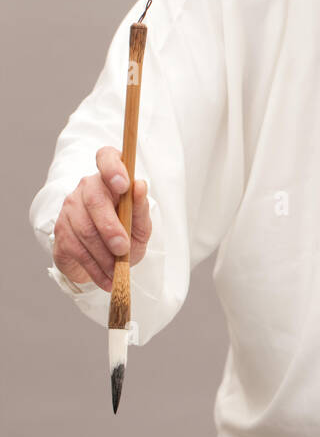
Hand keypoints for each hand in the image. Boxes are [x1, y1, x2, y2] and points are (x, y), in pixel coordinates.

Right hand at [52, 146, 151, 291]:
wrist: (104, 257)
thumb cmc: (126, 233)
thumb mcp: (140, 225)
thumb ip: (141, 209)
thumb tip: (140, 186)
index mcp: (110, 177)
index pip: (106, 157)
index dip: (113, 168)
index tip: (124, 185)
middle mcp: (87, 188)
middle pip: (95, 200)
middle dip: (111, 227)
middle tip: (124, 248)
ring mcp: (70, 208)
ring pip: (85, 229)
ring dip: (104, 254)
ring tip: (118, 271)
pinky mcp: (60, 232)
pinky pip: (77, 250)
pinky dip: (95, 268)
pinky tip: (107, 279)